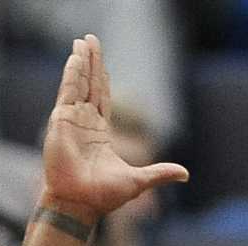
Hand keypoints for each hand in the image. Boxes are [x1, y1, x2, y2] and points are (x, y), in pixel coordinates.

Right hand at [41, 36, 187, 220]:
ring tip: (83, 41)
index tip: (103, 61)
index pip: (102, 98)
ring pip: (78, 84)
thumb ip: (160, 173)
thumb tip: (185, 174)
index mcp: (100, 133)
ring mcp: (72, 120)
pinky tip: (76, 58)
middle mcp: (85, 123)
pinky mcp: (62, 121)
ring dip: (81, 62)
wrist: (81, 204)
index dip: (103, 78)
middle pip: (90, 85)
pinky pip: (68, 92)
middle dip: (92, 62)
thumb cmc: (103, 196)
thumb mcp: (139, 181)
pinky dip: (72, 74)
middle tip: (91, 40)